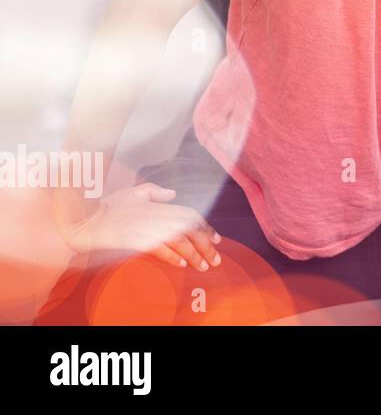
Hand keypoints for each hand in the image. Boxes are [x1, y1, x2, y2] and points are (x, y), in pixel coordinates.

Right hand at [59, 183, 222, 270]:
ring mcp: (146, 228)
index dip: (206, 227)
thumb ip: (156, 192)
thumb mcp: (135, 193)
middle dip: (206, 244)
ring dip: (193, 254)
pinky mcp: (134, 239)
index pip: (190, 216)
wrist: (85, 218)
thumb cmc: (109, 206)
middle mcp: (156, 216)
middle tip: (216, 258)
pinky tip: (182, 264)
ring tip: (203, 266)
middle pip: (189, 229)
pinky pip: (158, 248)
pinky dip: (171, 256)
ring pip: (177, 240)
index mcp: (159, 206)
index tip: (216, 239)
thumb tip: (173, 194)